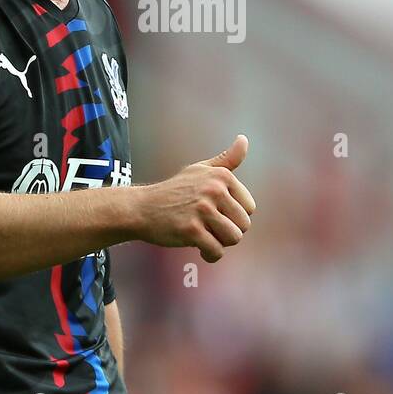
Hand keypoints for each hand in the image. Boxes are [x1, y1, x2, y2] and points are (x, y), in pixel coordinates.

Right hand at [131, 135, 256, 262]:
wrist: (143, 208)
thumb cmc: (175, 190)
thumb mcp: (201, 169)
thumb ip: (226, 159)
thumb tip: (243, 139)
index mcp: (222, 176)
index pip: (249, 208)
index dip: (234, 216)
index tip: (216, 213)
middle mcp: (214, 190)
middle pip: (244, 225)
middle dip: (228, 231)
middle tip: (209, 227)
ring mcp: (202, 210)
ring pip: (233, 239)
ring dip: (220, 243)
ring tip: (205, 236)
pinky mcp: (191, 230)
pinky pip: (217, 251)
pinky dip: (210, 255)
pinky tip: (199, 249)